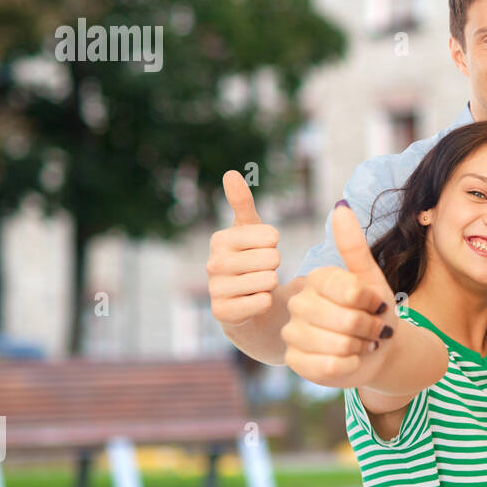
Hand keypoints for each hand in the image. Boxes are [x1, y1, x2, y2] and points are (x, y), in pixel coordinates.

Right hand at [207, 171, 280, 325]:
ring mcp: (214, 289)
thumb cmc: (251, 261)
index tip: (261, 251)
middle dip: (274, 266)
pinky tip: (253, 302)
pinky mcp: (222, 313)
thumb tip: (230, 173)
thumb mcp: (250, 230)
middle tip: (261, 271)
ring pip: (268, 280)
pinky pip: (262, 302)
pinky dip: (266, 303)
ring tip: (256, 286)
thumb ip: (242, 203)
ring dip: (270, 286)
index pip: (271, 236)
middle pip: (272, 258)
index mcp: (220, 239)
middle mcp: (212, 263)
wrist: (245, 305)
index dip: (274, 246)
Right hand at [282, 202, 398, 385]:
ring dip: (362, 347)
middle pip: (346, 320)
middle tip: (374, 329)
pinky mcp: (294, 360)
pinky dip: (351, 365)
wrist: (376, 349)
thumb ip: (354, 246)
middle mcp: (298, 302)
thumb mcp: (371, 278)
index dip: (371, 302)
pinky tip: (351, 360)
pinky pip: (328, 367)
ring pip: (338, 345)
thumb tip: (340, 206)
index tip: (377, 303)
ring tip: (362, 343)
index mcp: (317, 279)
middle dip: (370, 328)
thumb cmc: (375, 310)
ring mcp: (292, 333)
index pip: (351, 291)